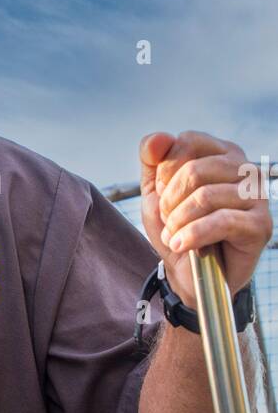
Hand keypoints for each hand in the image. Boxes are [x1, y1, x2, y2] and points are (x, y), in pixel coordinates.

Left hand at [139, 131, 271, 308]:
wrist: (189, 275)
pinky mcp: (260, 224)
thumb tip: (159, 138)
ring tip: (175, 237)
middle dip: (170, 202)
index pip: (187, 142)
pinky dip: (192, 236)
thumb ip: (152, 160)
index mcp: (222, 153)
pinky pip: (220, 221)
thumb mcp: (155, 192)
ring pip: (205, 197)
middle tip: (168, 221)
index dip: (166, 172)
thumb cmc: (178, 229)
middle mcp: (245, 169)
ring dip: (178, 222)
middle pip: (194, 171)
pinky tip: (181, 245)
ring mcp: (257, 196)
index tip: (163, 196)